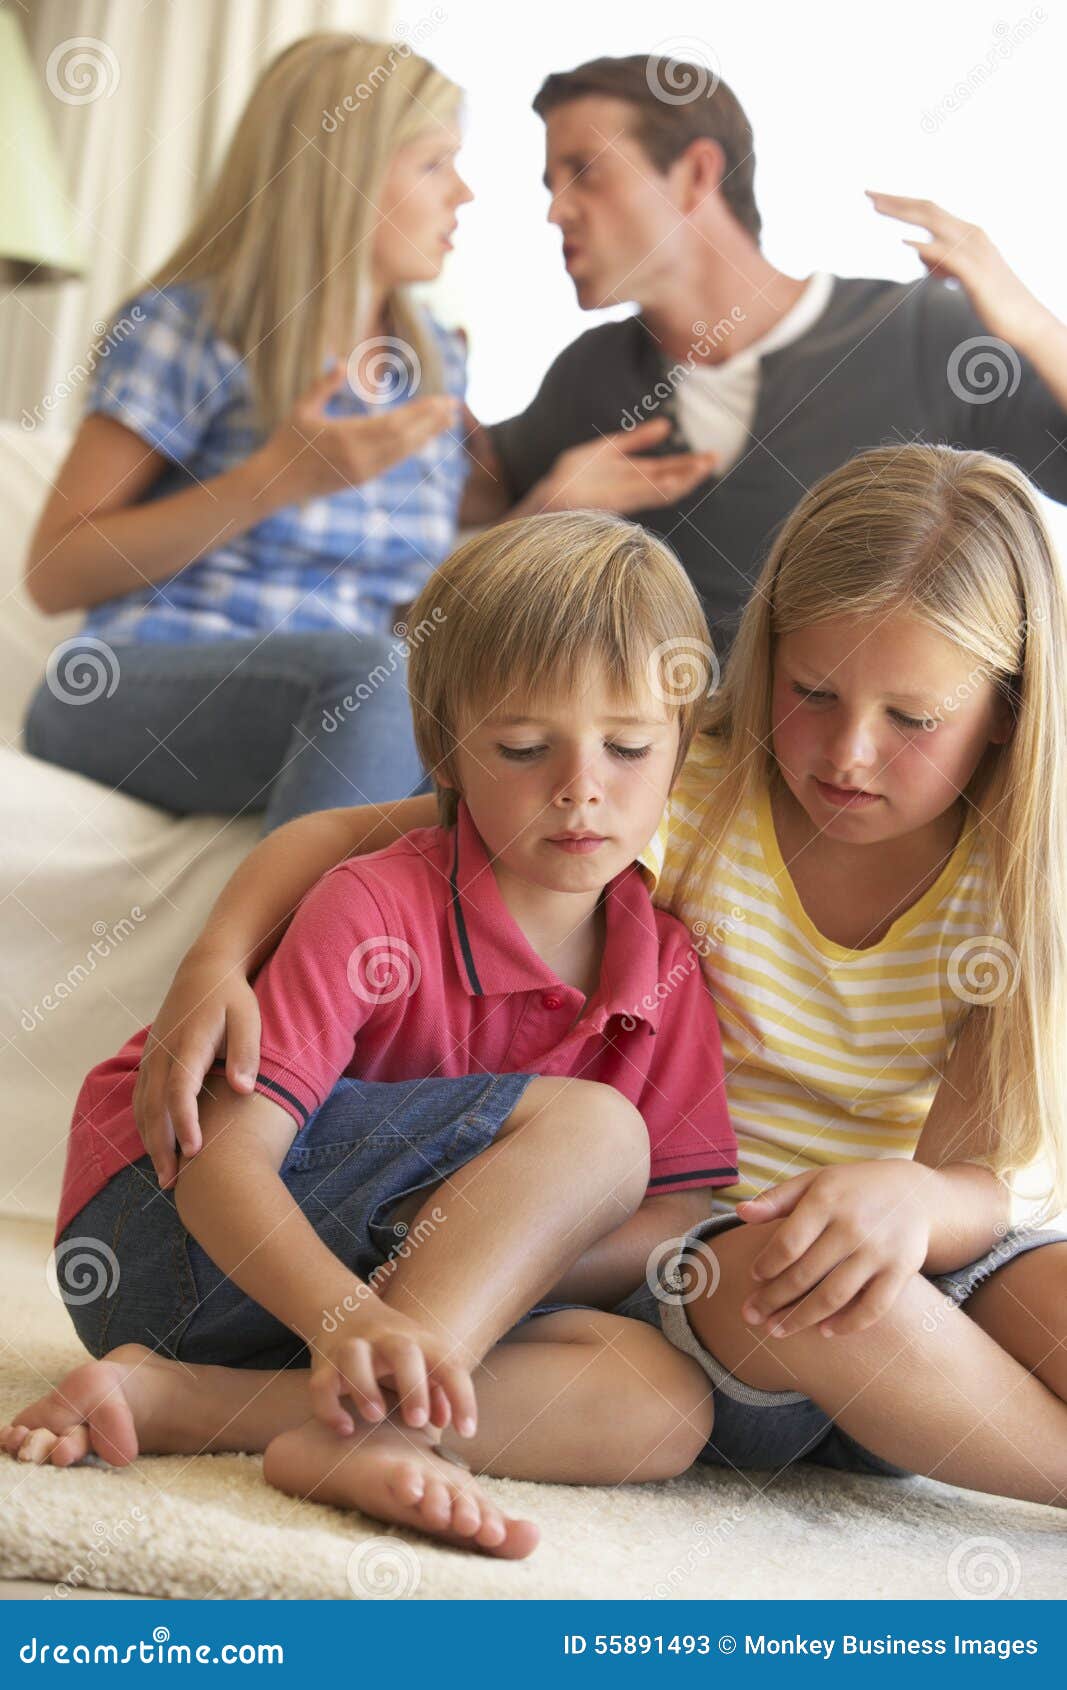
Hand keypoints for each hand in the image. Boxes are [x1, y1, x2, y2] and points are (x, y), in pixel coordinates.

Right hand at [133, 951, 261, 1189]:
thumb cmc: (232, 998)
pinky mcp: (150, 1060)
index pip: (180, 1090)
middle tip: (173, 1183)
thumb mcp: (248, 1018)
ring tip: (165, 1177)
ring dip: (150, 1142)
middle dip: (161, 1147)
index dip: (184, 1122)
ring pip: (142, 1107)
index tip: (194, 1152)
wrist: (204, 970)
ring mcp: (152, 1057)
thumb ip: (246, 1052)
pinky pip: (140, 1099)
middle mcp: (163, 1053)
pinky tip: (156, 1149)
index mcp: (188, 1044)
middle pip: (154, 1107)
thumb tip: (244, 1089)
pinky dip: (145, 1126)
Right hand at [262, 361, 459, 501]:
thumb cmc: (286, 442)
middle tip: (455, 406)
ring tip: (448, 421)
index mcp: (347, 437)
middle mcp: (361, 457)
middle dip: (432, 421)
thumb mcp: (302, 409)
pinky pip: (394, 462)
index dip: (422, 413)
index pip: (395, 423)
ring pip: (404, 452)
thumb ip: (323, 386)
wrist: (277, 483)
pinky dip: (412, 448)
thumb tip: (340, 362)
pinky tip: (424, 437)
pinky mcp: (362, 479)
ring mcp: (363, 471)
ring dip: (427, 435)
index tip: (442, 401)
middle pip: (406, 438)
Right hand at [311, 1295, 477, 1439]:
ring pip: (354, 1358)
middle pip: (403, 1352)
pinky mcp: (324, 1362)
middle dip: (412, 1386)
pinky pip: (321, 1383)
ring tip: (375, 1418)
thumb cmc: (395, 1350)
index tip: (467, 1432)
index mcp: (420, 1340)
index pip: (448, 1365)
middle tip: (417, 1421)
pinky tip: (344, 1429)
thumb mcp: (423, 1360)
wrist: (346, 1310)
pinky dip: (329, 1408)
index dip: (462, 1397)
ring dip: (365, 1388)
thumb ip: (437, 1390)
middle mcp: (387, 1339)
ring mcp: (353, 1347)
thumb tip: (445, 1421)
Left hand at [541, 417, 717, 514]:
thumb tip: (666, 425)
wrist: (546, 497)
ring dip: (682, 479)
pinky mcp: (610, 502)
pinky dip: (656, 489)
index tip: (710, 456)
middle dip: (691, 470)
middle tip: (715, 459)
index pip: (666, 469)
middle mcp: (630, 487)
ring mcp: (621, 496)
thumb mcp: (606, 450)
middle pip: (668, 478)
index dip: (688, 464)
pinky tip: (673, 480)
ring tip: (702, 468)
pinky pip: (638, 495)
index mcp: (632, 476)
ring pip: (659, 488)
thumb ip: (635, 439)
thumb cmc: (574, 477)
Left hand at [735, 1160, 938, 1337]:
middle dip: (773, 1299)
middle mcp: (853, 1226)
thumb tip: (741, 1213)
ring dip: (801, 1319)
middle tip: (751, 1316)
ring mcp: (879, 1250)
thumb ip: (778, 1198)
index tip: (753, 1277)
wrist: (915, 1193)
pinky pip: (873, 1307)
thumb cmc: (853, 1188)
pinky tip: (824, 1330)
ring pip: (834, 1296)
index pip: (788, 1243)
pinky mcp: (901, 1270)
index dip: (766, 1265)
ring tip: (777, 1330)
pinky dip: (847, 1324)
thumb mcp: (816, 1182)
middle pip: (805, 1274)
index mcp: (827, 1200)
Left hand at [866, 190, 1048, 349]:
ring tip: (878, 208)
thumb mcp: (961, 277)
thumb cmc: (993, 300)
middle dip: (897, 201)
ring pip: (935, 224)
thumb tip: (919, 254)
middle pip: (928, 210)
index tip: (876, 199)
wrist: (1025, 320)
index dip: (902, 203)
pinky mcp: (976, 275)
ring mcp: (975, 253)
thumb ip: (941, 263)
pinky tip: (909, 244)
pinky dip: (929, 247)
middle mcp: (972, 236)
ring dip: (905, 214)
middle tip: (868, 194)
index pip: (930, 211)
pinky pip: (949, 256)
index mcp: (968, 234)